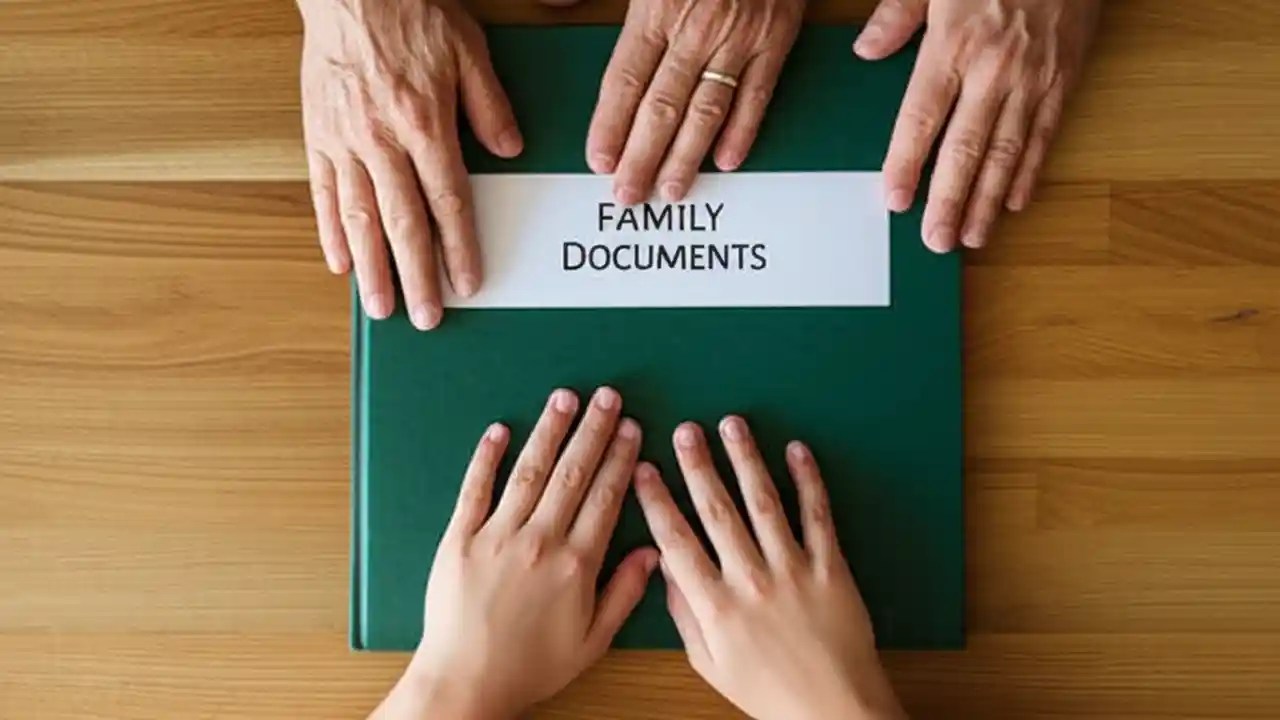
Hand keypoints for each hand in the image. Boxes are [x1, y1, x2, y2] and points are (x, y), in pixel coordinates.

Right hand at [298, 0, 522, 329]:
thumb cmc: (410, 11)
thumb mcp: (468, 49)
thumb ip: (489, 106)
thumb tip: (509, 152)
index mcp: (424, 123)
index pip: (448, 202)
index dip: (459, 248)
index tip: (469, 284)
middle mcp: (381, 140)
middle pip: (403, 223)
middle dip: (416, 276)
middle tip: (428, 317)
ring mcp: (343, 141)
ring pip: (358, 217)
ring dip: (372, 268)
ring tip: (382, 307)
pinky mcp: (317, 135)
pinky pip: (322, 192)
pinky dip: (330, 231)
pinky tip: (341, 263)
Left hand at [370, 387, 656, 719]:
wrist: (466, 682)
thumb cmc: (531, 667)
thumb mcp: (592, 641)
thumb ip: (624, 593)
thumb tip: (654, 552)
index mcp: (576, 564)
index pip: (604, 497)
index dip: (620, 459)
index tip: (631, 429)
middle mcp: (539, 541)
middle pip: (572, 474)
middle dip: (592, 430)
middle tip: (607, 397)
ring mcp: (496, 535)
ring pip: (529, 471)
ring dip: (549, 431)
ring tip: (565, 398)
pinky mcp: (458, 539)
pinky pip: (474, 489)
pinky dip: (486, 457)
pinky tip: (499, 430)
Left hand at [584, 0, 804, 203]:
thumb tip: (552, 4)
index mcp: (656, 7)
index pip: (625, 80)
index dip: (610, 126)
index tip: (598, 161)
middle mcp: (696, 29)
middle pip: (661, 108)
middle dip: (641, 158)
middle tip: (627, 195)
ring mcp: (739, 38)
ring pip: (706, 111)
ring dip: (686, 158)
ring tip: (670, 191)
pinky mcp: (776, 40)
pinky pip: (758, 95)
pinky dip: (743, 132)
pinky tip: (726, 162)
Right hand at [634, 417, 904, 719]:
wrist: (833, 709)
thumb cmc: (768, 692)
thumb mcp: (710, 663)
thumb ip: (684, 613)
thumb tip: (666, 566)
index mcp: (717, 607)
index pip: (678, 541)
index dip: (657, 501)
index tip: (643, 469)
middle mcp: (752, 581)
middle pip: (718, 512)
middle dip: (698, 466)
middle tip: (684, 431)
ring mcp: (794, 570)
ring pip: (765, 503)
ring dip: (746, 459)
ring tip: (732, 424)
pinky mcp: (831, 568)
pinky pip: (818, 516)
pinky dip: (808, 481)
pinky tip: (796, 450)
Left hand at [856, 0, 1101, 250]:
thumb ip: (899, 14)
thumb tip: (866, 50)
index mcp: (953, 44)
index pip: (922, 116)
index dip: (906, 163)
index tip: (894, 199)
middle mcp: (993, 68)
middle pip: (965, 147)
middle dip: (948, 199)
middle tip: (935, 240)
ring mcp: (1032, 77)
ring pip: (1006, 151)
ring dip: (986, 199)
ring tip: (971, 236)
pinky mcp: (1064, 77)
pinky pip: (1045, 134)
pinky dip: (1029, 172)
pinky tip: (1013, 202)